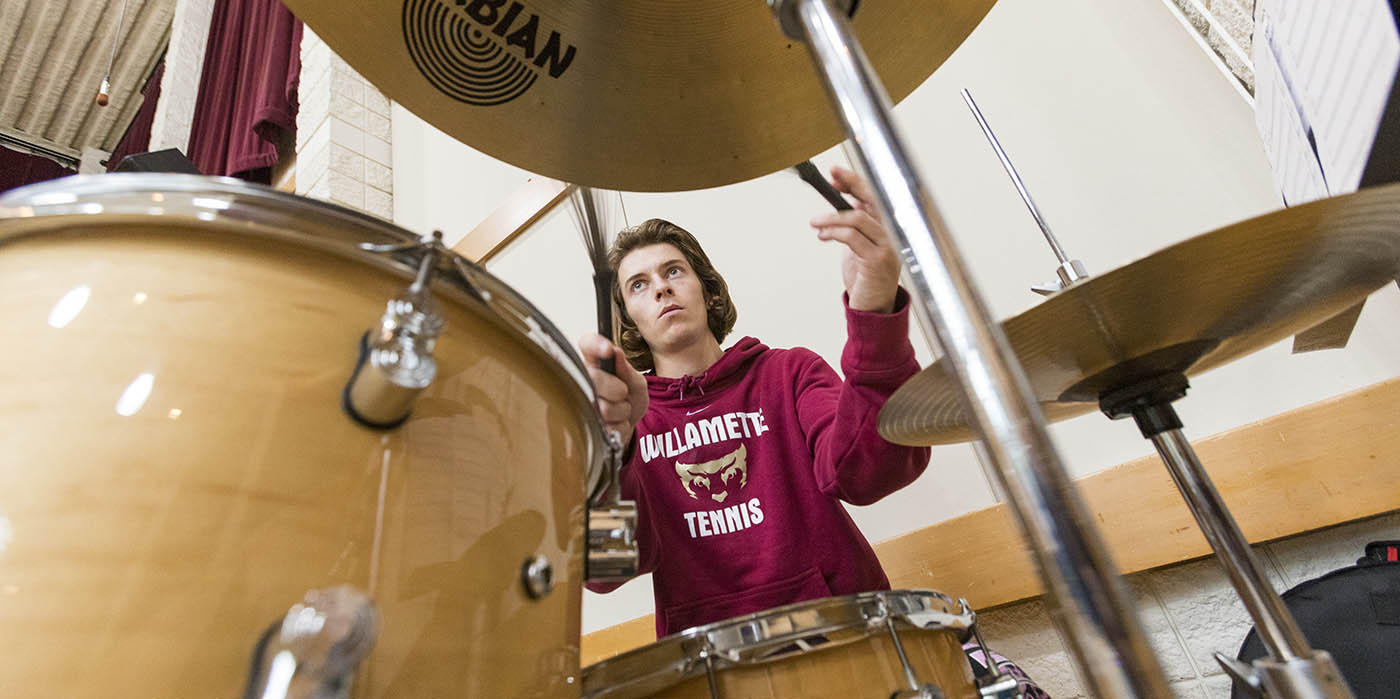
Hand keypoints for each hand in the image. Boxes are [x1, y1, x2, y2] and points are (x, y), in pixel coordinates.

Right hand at [578, 333, 648, 444]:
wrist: (629, 421)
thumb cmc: (630, 395)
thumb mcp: (636, 382)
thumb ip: (628, 370)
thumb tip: (616, 353)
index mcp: (594, 362)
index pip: (587, 345)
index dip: (595, 344)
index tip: (608, 349)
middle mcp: (582, 380)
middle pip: (594, 379)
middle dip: (618, 388)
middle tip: (623, 391)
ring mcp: (581, 404)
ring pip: (605, 408)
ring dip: (622, 410)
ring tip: (621, 408)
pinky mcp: (585, 427)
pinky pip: (609, 427)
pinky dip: (621, 425)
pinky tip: (616, 421)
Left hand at [809, 165, 900, 312]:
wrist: (874, 308)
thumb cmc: (866, 278)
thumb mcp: (859, 246)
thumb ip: (856, 226)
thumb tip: (845, 203)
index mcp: (886, 228)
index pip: (874, 196)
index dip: (855, 181)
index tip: (836, 173)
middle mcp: (891, 233)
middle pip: (872, 199)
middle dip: (850, 184)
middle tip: (831, 178)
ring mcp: (887, 246)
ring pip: (859, 218)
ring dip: (832, 216)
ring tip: (815, 222)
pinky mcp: (877, 260)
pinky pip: (853, 237)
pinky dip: (834, 232)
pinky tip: (822, 235)